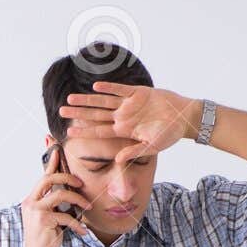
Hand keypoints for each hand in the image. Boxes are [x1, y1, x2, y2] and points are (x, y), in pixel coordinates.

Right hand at [20, 142, 89, 246]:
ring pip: (60, 193)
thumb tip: (68, 193)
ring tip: (87, 208)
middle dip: (67, 177)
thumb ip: (54, 205)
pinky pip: (66, 214)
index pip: (42, 176)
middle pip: (49, 178)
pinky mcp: (43, 220)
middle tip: (81, 184)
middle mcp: (30, 202)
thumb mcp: (50, 218)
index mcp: (31, 200)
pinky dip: (78, 224)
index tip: (58, 150)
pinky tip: (83, 231)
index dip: (51, 162)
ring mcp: (35, 210)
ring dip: (78, 199)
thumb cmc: (44, 239)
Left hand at [59, 82, 199, 164]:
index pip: (99, 131)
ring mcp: (129, 104)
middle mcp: (123, 117)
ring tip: (70, 98)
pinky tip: (95, 86)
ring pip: (103, 101)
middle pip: (95, 115)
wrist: (185, 117)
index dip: (84, 131)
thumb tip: (117, 160)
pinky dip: (109, 87)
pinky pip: (120, 89)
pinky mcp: (139, 92)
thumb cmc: (170, 134)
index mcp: (124, 131)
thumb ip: (134, 152)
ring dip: (87, 99)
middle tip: (60, 111)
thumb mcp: (152, 146)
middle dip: (78, 113)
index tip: (69, 132)